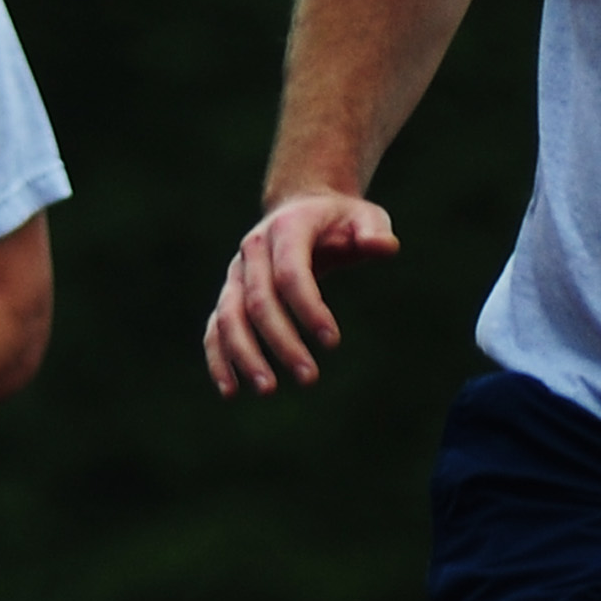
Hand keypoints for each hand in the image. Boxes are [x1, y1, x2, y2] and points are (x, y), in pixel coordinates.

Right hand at [206, 192, 398, 394]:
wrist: (302, 209)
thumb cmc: (341, 221)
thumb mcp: (366, 218)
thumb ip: (375, 234)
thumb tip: (384, 248)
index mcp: (286, 228)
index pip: (291, 273)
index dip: (309, 309)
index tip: (333, 343)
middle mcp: (252, 251)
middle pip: (258, 302)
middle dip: (282, 342)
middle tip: (309, 379)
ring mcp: (235, 274)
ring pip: (229, 318)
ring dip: (245, 356)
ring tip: (267, 390)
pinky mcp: (229, 296)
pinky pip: (215, 329)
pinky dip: (219, 359)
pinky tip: (230, 391)